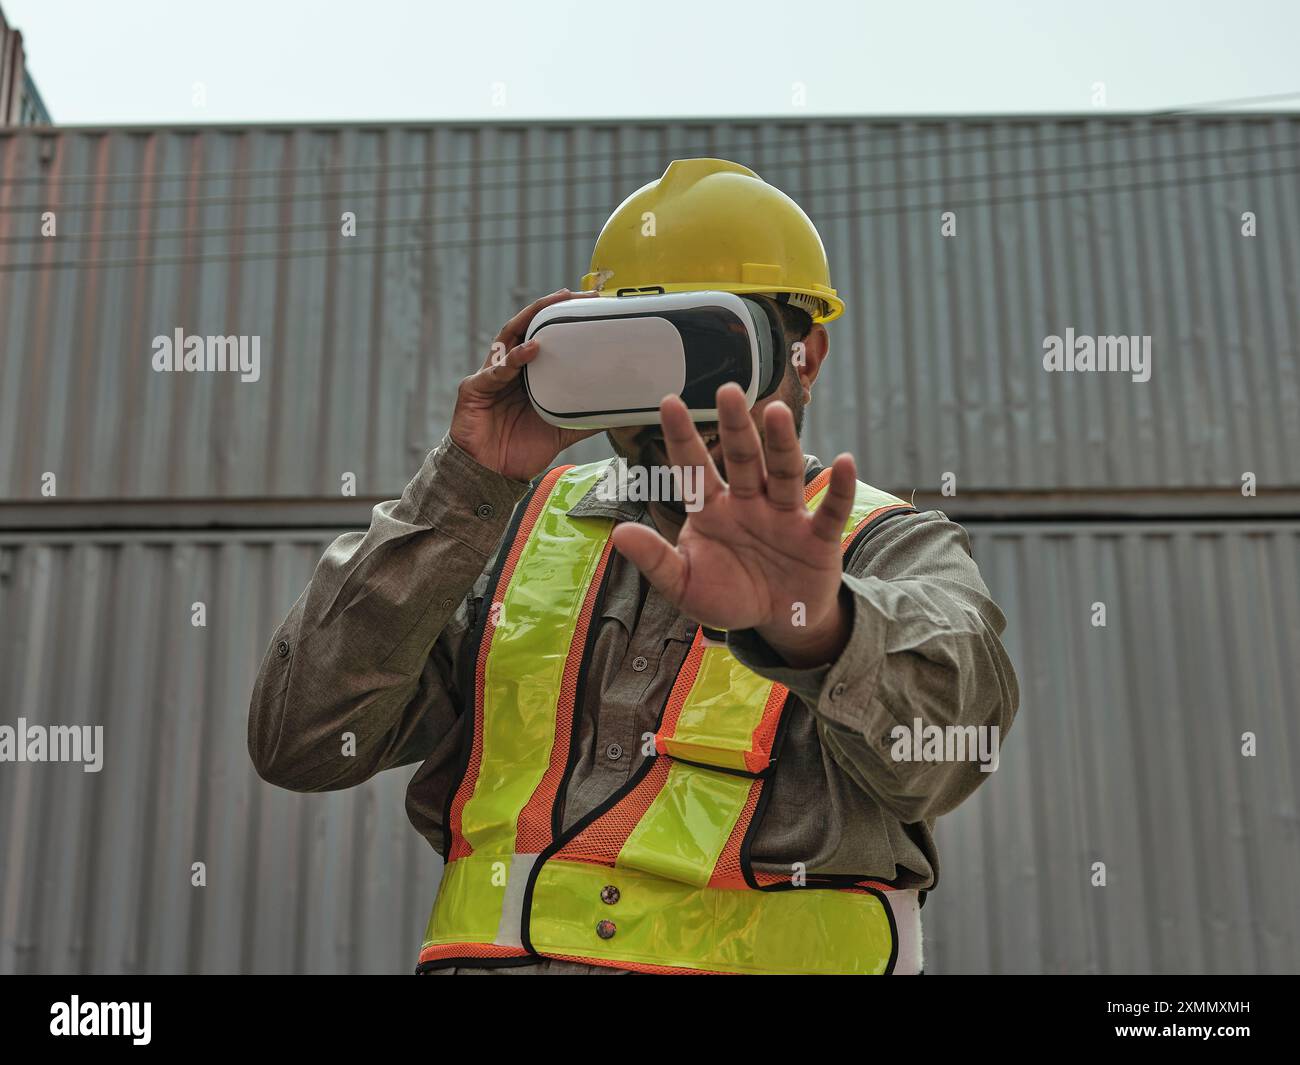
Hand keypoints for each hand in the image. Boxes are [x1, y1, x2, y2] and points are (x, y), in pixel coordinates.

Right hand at [450, 288, 601, 480]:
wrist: (490, 476)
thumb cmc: (520, 450)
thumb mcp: (561, 430)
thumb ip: (586, 418)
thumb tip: (621, 414)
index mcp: (527, 374)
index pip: (544, 336)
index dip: (561, 318)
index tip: (590, 304)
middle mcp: (507, 368)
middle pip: (525, 327)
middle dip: (547, 308)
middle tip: (573, 294)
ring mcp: (489, 376)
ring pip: (507, 338)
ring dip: (529, 319)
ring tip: (551, 305)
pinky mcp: (473, 390)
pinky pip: (495, 371)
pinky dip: (513, 360)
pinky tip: (531, 350)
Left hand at [611, 383, 857, 668]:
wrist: (777, 622)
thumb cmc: (729, 596)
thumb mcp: (685, 586)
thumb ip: (656, 561)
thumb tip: (619, 534)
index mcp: (712, 511)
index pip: (694, 468)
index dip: (682, 436)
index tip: (668, 401)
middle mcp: (749, 503)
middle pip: (743, 458)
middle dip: (736, 426)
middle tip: (728, 390)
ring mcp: (785, 516)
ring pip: (783, 473)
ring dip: (781, 444)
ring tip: (778, 411)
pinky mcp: (818, 538)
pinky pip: (829, 510)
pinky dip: (839, 488)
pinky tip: (844, 461)